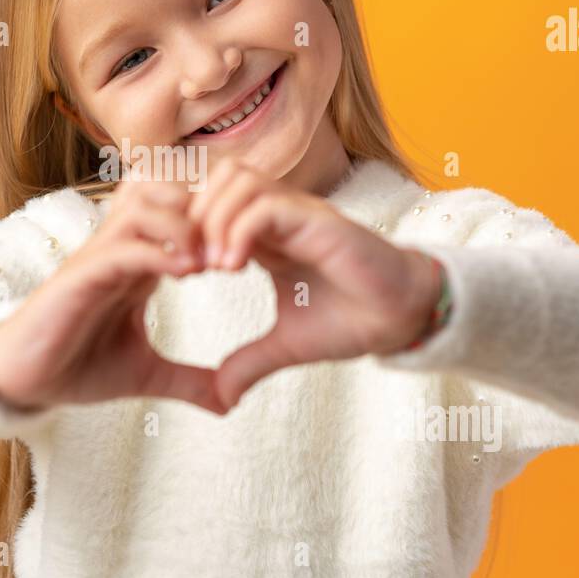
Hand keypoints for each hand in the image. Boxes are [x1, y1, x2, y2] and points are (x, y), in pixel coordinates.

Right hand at [0, 177, 228, 415]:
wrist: (24, 381)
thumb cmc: (78, 367)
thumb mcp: (147, 374)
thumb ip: (189, 380)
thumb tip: (230, 402)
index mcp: (137, 262)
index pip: (179, 214)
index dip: (215, 223)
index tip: (247, 254)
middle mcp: (119, 249)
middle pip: (164, 190)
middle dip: (203, 212)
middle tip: (231, 250)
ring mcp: (98, 257)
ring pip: (144, 207)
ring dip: (183, 227)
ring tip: (210, 262)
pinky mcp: (81, 275)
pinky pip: (123, 246)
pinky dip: (158, 252)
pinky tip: (187, 273)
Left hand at [188, 157, 441, 409]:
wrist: (402, 320)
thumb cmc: (351, 321)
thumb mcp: (286, 345)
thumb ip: (249, 363)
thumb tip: (220, 397)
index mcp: (266, 235)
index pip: (211, 203)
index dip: (187, 230)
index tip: (176, 273)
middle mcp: (279, 215)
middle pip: (216, 180)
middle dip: (192, 218)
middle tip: (187, 266)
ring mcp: (299, 213)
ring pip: (236, 181)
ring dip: (213, 220)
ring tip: (210, 267)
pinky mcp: (319, 221)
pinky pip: (265, 205)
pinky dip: (239, 230)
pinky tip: (232, 267)